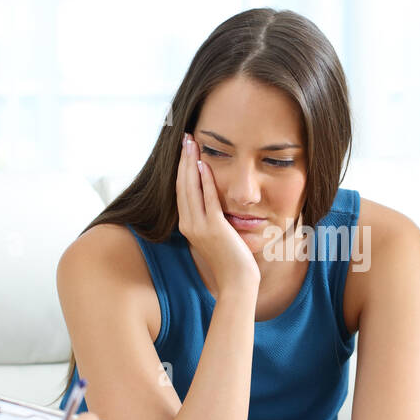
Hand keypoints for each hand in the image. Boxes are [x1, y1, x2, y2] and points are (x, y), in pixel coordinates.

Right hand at [176, 134, 259, 295]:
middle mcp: (189, 225)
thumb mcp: (217, 235)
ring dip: (191, 164)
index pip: (182, 190)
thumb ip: (212, 218)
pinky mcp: (214, 228)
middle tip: (186, 138)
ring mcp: (199, 227)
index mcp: (188, 225)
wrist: (237, 282)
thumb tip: (214, 201)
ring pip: (190, 189)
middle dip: (184, 160)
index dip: (182, 168)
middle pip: (182, 185)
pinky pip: (207, 200)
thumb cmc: (232, 260)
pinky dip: (204, 181)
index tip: (185, 150)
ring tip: (191, 143)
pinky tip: (204, 165)